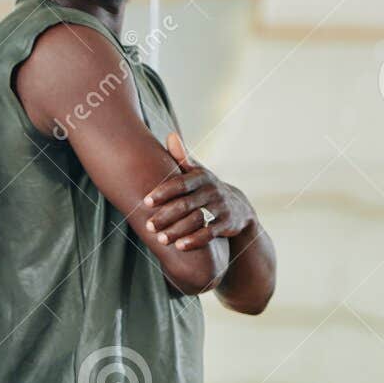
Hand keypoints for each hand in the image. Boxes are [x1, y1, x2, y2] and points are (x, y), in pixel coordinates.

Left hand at [143, 132, 253, 250]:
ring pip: (197, 219)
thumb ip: (182, 157)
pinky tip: (180, 247)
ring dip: (178, 230)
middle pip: (186, 203)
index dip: (163, 192)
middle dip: (166, 215)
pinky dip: (195, 240)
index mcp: (201, 176)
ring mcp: (220, 207)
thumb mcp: (197, 172)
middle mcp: (212, 190)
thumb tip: (170, 135)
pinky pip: (210, 233)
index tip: (146, 201)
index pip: (180, 183)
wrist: (237, 207)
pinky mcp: (227, 223)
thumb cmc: (206, 189)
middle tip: (149, 225)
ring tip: (161, 239)